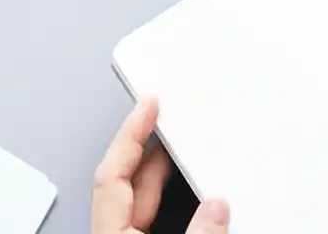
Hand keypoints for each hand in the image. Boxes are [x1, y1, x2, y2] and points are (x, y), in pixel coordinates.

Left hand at [92, 99, 229, 233]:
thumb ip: (199, 233)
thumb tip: (217, 207)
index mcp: (110, 232)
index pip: (112, 173)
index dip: (130, 134)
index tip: (147, 106)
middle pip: (127, 182)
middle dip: (151, 148)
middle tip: (172, 121)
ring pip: (140, 201)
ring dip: (161, 174)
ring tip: (184, 151)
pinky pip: (151, 219)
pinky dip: (168, 200)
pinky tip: (190, 198)